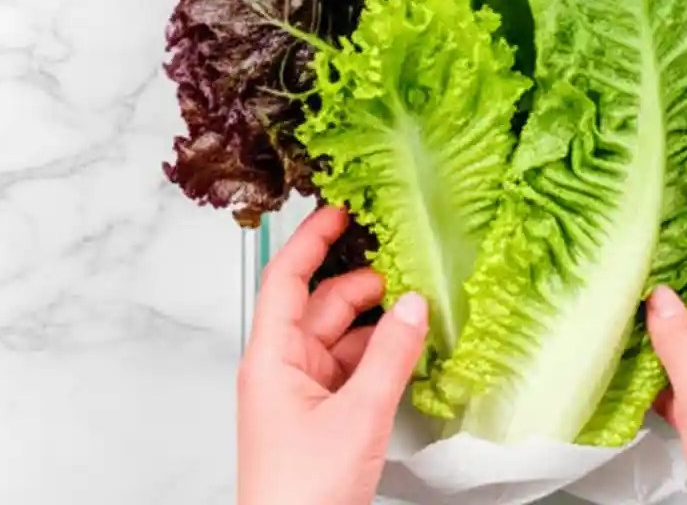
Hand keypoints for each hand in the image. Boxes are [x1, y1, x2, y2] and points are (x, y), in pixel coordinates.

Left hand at [237, 207, 428, 504]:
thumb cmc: (300, 495)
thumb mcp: (358, 415)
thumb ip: (390, 355)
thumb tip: (413, 305)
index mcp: (271, 358)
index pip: (286, 278)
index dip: (311, 239)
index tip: (340, 210)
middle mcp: (280, 369)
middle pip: (320, 305)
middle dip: (361, 286)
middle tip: (404, 268)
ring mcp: (299, 394)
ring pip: (339, 338)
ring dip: (374, 324)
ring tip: (416, 311)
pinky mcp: (319, 417)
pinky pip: (349, 369)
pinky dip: (376, 356)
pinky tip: (405, 352)